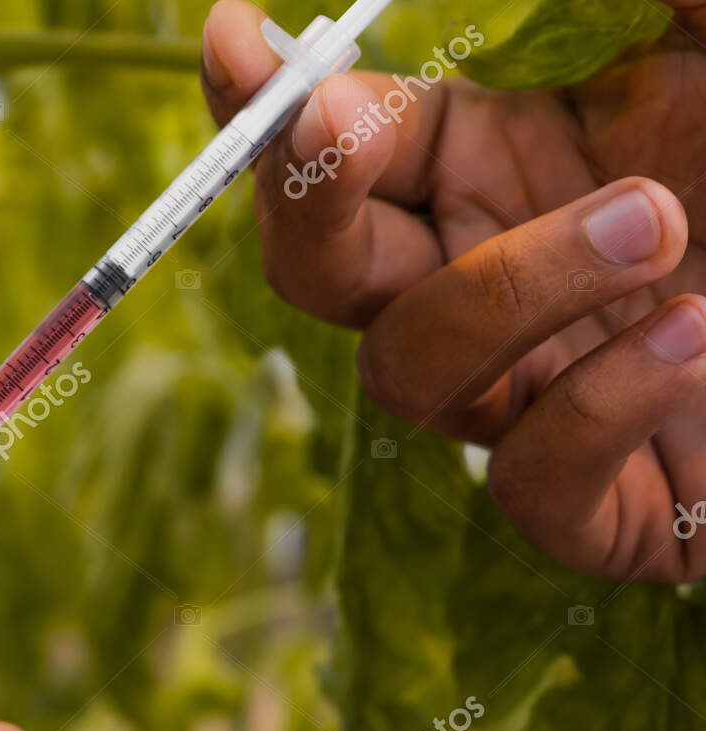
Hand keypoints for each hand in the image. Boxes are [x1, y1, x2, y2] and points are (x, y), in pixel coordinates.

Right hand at [202, 0, 705, 580]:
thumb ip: (623, 0)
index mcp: (504, 172)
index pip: (342, 151)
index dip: (270, 107)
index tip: (240, 40)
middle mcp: (497, 284)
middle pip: (316, 274)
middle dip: (305, 205)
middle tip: (334, 129)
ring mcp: (539, 399)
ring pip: (409, 374)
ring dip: (503, 294)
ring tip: (655, 221)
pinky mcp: (601, 509)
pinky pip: (528, 482)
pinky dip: (595, 407)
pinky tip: (695, 337)